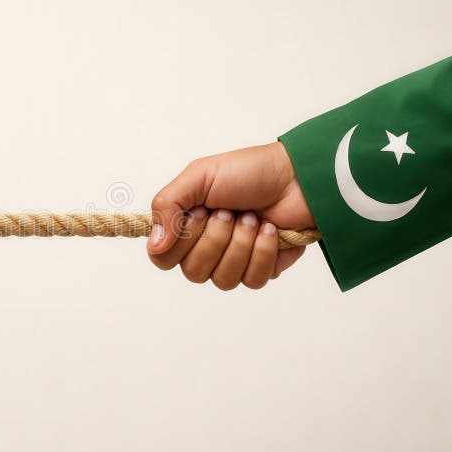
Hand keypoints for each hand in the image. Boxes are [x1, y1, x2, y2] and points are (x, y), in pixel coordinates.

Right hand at [147, 142, 314, 289]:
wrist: (297, 176)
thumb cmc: (248, 171)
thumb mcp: (199, 176)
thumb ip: (167, 205)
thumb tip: (154, 245)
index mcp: (185, 226)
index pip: (163, 258)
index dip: (181, 241)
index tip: (199, 212)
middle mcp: (205, 248)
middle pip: (193, 272)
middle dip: (216, 238)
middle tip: (230, 211)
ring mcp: (234, 262)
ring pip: (223, 280)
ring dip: (241, 244)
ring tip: (252, 218)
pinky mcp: (263, 269)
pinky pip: (253, 280)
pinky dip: (263, 252)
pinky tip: (270, 230)